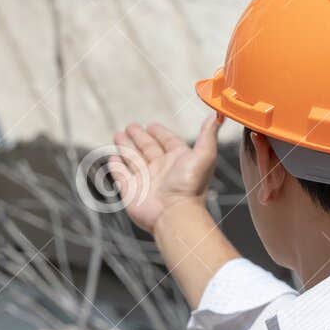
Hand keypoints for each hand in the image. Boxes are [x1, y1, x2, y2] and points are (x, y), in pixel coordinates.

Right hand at [107, 114, 222, 232]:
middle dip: (138, 137)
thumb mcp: (204, 156)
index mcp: (178, 159)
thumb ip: (207, 135)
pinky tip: (113, 157)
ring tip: (118, 135)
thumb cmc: (190, 186)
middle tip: (130, 126)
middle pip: (147, 148)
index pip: (167, 141)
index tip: (151, 125)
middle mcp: (161, 168)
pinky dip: (117, 166)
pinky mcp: (131, 190)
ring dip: (125, 147)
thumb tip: (217, 116)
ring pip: (133, 158)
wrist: (174, 213)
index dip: (160, 133)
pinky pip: (121, 175)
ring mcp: (145, 179)